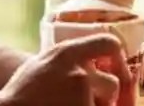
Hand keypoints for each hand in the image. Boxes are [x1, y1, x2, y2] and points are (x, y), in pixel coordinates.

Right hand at [0, 34, 133, 105]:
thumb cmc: (25, 91)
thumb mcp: (45, 61)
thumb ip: (72, 56)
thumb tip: (105, 60)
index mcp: (67, 53)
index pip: (108, 43)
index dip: (119, 57)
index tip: (118, 68)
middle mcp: (78, 73)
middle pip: (113, 83)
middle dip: (105, 94)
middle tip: (85, 99)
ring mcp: (80, 97)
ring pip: (106, 103)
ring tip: (69, 104)